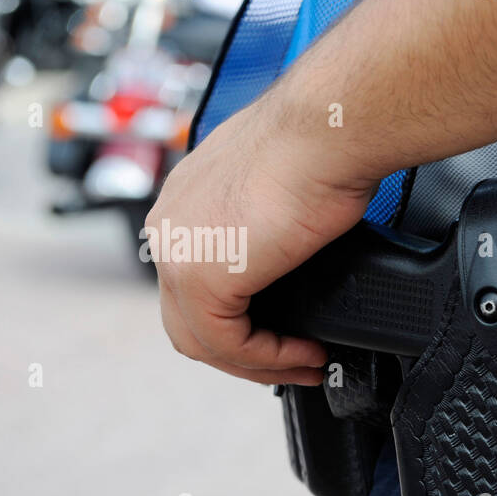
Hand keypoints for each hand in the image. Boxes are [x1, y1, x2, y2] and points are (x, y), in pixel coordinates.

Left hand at [147, 95, 376, 384]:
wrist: (326, 131)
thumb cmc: (321, 145)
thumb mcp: (285, 191)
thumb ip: (272, 229)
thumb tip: (297, 260)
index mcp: (184, 202)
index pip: (193, 283)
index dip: (241, 320)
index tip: (288, 332)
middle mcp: (170, 226)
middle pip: (188, 320)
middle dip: (243, 353)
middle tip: (294, 360)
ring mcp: (178, 253)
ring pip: (202, 340)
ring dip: (257, 363)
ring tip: (304, 364)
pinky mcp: (202, 278)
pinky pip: (228, 343)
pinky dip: (268, 358)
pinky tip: (304, 351)